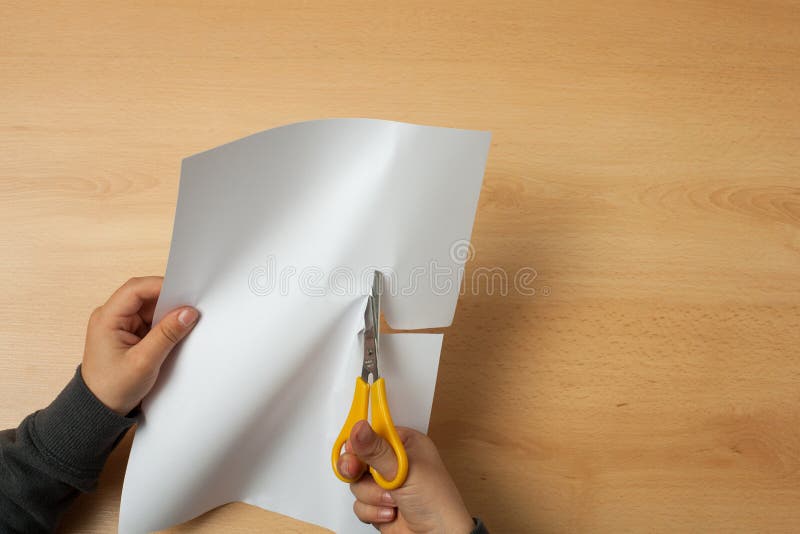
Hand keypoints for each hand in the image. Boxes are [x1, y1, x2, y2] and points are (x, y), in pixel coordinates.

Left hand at [81, 276, 198, 414]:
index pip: (136, 289)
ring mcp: (121, 324)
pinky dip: (164, 324)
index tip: (185, 291)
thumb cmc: (112, 388)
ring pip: (150, 307)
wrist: (99, 409)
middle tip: (190, 308)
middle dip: (168, 300)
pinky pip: (151, 320)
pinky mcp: (129, 333)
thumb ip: (167, 334)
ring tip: (184, 323)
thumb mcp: (144, 361)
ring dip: (168, 313)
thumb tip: (188, 312)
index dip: (161, 285)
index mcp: (107, 318)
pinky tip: (176, 331)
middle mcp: (112, 316)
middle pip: (145, 295)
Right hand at [337, 420, 474, 533]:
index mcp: (406, 444)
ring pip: (356, 483)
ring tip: (393, 501)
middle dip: (359, 471)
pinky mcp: (378, 505)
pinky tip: (391, 514)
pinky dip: (372, 511)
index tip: (353, 451)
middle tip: (358, 473)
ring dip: (372, 496)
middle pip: (358, 457)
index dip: (359, 442)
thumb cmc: (436, 502)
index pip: (373, 433)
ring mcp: (385, 484)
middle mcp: (395, 462)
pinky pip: (358, 504)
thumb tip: (358, 428)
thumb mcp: (404, 471)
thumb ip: (377, 451)